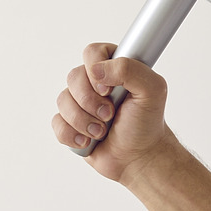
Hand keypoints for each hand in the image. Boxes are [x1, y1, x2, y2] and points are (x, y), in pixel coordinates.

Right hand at [53, 44, 180, 184]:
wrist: (138, 157)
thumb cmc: (147, 124)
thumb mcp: (153, 90)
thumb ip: (129, 69)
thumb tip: (96, 69)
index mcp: (114, 67)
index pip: (92, 52)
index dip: (95, 70)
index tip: (109, 90)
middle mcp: (94, 82)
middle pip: (73, 77)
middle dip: (91, 102)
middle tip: (109, 115)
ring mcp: (81, 102)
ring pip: (62, 101)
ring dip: (84, 121)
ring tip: (101, 131)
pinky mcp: (70, 123)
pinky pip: (57, 123)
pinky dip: (72, 135)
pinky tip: (88, 141)